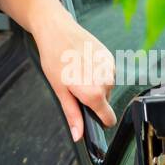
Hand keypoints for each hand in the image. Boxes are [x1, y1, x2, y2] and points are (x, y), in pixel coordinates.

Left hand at [32, 10, 116, 142]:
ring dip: (95, 84)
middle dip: (92, 98)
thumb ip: (72, 114)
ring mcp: (110, 67)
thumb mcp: (59, 90)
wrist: (56, 29)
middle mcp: (107, 81)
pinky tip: (83, 62)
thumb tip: (78, 135)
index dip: (100, 121)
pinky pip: (107, 73)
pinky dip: (97, 72)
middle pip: (105, 101)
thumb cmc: (54, 57)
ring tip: (77, 71)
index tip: (91, 117)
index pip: (109, 118)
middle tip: (73, 85)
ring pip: (106, 86)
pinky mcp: (109, 56)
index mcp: (95, 93)